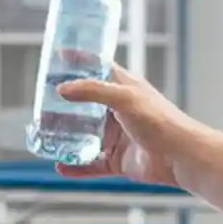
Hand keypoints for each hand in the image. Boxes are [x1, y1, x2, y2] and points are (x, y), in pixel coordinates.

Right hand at [54, 64, 191, 186]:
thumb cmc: (160, 120)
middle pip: (85, 105)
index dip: (79, 62)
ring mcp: (117, 135)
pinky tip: (60, 166)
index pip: (97, 69)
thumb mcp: (124, 97)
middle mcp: (118, 110)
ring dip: (66, 136)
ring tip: (45, 135)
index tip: (58, 57)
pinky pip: (91, 163)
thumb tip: (63, 89)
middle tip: (42, 103)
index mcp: (123, 88)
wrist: (180, 157)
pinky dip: (76, 166)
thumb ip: (93, 90)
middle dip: (64, 105)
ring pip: (84, 135)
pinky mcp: (117, 159)